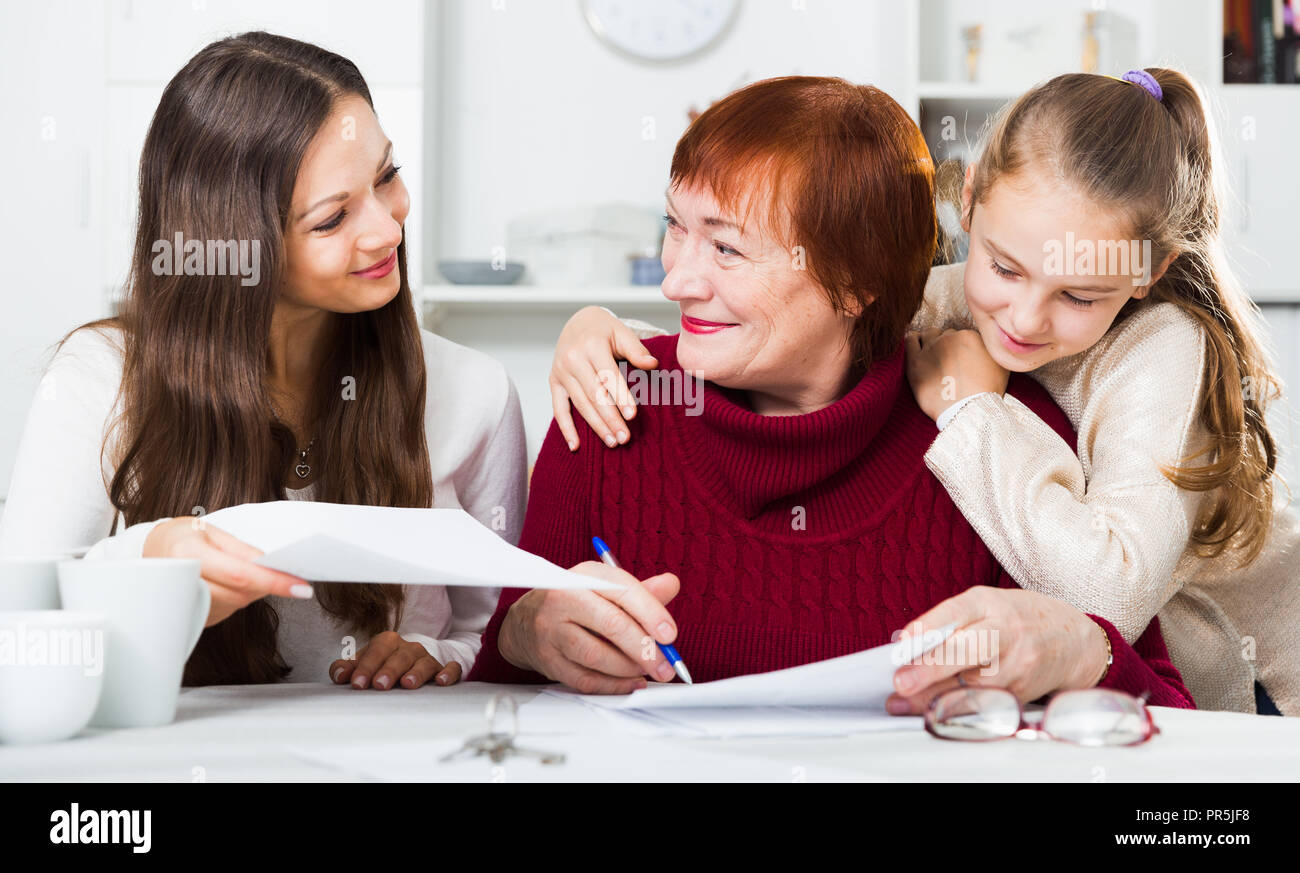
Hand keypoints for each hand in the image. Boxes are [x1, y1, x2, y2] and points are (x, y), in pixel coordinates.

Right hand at [143, 517, 311, 626]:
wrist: (150, 552)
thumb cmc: (184, 537)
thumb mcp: (212, 532)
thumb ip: (243, 551)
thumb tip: (272, 566)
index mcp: (189, 555)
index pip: (241, 575)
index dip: (274, 582)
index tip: (303, 588)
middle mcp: (184, 583)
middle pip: (241, 593)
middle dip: (267, 585)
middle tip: (280, 572)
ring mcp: (186, 605)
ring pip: (238, 604)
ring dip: (253, 591)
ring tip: (243, 570)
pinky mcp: (192, 617)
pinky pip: (228, 610)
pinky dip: (239, 597)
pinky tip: (229, 583)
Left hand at [329, 630, 460, 689]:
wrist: (410, 664)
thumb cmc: (381, 666)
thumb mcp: (363, 665)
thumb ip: (347, 669)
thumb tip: (338, 674)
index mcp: (387, 643)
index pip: (376, 651)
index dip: (366, 667)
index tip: (357, 684)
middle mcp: (408, 648)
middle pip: (400, 656)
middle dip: (389, 670)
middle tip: (379, 685)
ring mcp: (426, 658)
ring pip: (424, 662)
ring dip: (416, 672)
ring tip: (407, 684)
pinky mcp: (443, 670)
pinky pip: (451, 668)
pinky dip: (448, 673)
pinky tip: (440, 682)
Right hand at [498, 560, 680, 693]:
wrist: (525, 622)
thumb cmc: (575, 602)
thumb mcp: (604, 586)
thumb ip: (640, 591)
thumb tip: (671, 584)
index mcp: (585, 576)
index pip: (622, 591)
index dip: (651, 613)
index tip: (670, 635)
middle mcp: (564, 599)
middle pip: (610, 624)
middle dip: (645, 648)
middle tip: (666, 665)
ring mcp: (552, 631)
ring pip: (596, 655)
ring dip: (628, 668)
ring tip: (646, 670)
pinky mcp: (548, 660)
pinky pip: (584, 679)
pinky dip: (612, 685)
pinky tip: (630, 683)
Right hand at [550, 306, 658, 450]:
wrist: (577, 323)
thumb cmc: (604, 331)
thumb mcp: (622, 333)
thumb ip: (636, 350)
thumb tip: (653, 364)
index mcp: (591, 346)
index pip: (608, 376)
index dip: (620, 396)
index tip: (632, 416)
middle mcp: (572, 359)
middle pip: (593, 394)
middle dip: (610, 418)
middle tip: (624, 438)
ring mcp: (560, 372)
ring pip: (580, 404)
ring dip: (596, 426)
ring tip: (612, 442)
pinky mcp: (554, 383)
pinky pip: (558, 409)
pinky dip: (566, 429)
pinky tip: (576, 446)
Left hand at [885, 586, 1109, 714]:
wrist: (1073, 642)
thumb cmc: (1017, 620)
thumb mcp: (985, 606)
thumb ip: (947, 622)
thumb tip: (905, 646)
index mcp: (989, 603)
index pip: (958, 610)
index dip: (931, 625)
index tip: (906, 640)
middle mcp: (1006, 632)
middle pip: (968, 649)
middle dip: (932, 667)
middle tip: (902, 681)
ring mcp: (1017, 664)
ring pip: (972, 686)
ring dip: (932, 697)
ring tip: (900, 703)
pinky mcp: (1021, 693)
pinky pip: (982, 704)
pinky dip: (952, 710)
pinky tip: (930, 713)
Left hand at [904, 327, 1008, 421]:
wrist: (968, 410)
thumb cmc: (986, 393)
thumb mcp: (1001, 366)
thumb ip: (994, 349)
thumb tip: (989, 345)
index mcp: (970, 336)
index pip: (962, 335)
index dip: (962, 347)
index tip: (961, 359)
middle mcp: (949, 338)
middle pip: (946, 335)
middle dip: (947, 346)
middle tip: (949, 362)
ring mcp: (930, 348)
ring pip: (928, 334)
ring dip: (930, 341)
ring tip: (933, 356)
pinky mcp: (915, 361)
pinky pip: (909, 340)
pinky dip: (913, 340)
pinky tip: (916, 346)